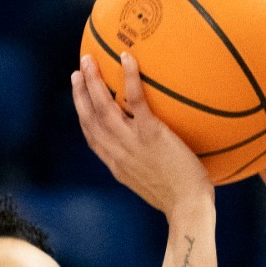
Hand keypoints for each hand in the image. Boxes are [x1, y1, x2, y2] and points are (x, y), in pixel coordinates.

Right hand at [71, 50, 211, 217]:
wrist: (188, 208)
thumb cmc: (181, 199)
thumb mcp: (154, 183)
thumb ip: (147, 165)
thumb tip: (156, 153)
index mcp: (116, 165)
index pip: (92, 136)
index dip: (82, 114)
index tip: (78, 96)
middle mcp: (118, 152)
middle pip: (90, 118)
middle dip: (80, 92)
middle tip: (78, 70)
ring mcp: (132, 143)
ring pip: (103, 107)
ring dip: (93, 81)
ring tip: (89, 60)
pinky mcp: (150, 134)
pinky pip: (135, 100)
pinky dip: (129, 77)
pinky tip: (127, 58)